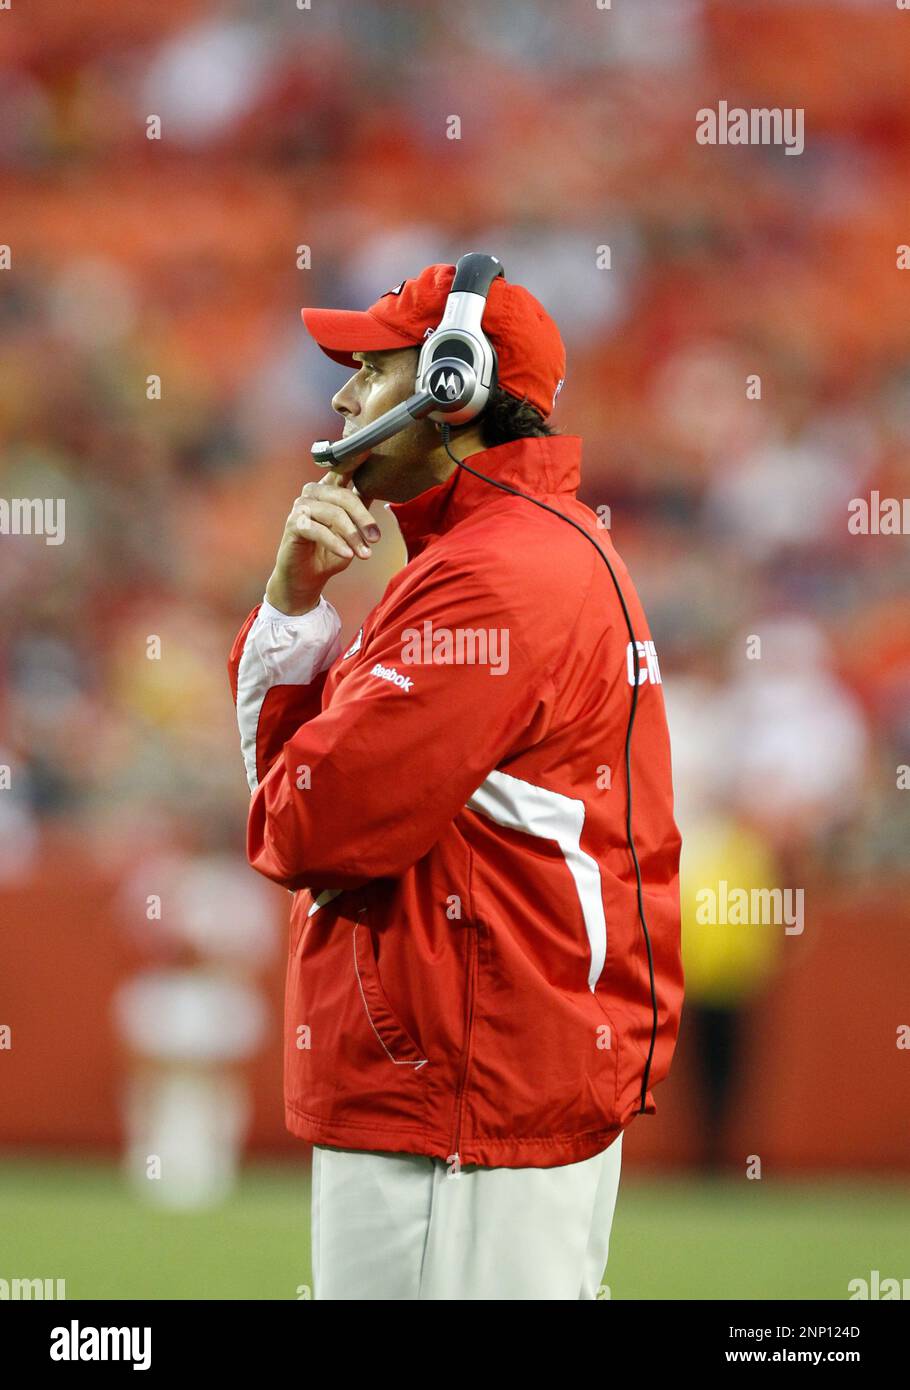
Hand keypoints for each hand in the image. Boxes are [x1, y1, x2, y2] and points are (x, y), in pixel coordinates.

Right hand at [265, 470, 379, 615]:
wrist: (307, 578)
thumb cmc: (330, 551)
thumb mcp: (352, 530)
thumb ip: (360, 508)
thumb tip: (378, 484)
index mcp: (328, 490)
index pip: (342, 470)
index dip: (354, 459)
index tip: (368, 449)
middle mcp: (313, 493)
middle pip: (343, 497)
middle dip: (363, 518)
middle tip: (376, 539)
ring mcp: (301, 507)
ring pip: (333, 514)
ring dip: (352, 536)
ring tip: (365, 554)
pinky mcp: (293, 524)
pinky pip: (318, 530)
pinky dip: (335, 543)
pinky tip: (348, 555)